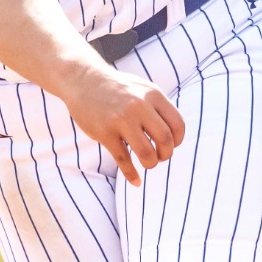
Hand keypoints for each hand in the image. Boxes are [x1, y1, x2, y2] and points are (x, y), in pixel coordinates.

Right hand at [58, 67, 185, 186]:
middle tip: (160, 157)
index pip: (177, 124)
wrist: (83, 80)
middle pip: (165, 140)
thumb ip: (159, 107)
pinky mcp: (104, 132)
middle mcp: (139, 106)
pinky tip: (136, 181)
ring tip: (148, 162)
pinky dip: (131, 175)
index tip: (170, 145)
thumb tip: (175, 135)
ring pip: (146, 153)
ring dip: (151, 164)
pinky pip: (123, 160)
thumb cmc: (117, 88)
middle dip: (166, 155)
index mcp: (152, 94)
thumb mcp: (142, 88)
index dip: (177, 141)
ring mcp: (121, 120)